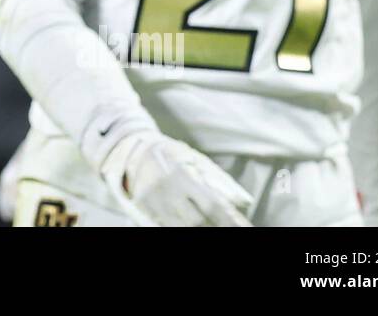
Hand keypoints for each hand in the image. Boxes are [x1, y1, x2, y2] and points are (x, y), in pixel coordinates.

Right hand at [99, 130, 252, 226]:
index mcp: (183, 175)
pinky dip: (180, 227)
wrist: (133, 149)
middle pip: (197, 221)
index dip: (231, 220)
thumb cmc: (171, 154)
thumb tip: (242, 202)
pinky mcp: (144, 210)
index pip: (213, 206)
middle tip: (231, 227)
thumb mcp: (196, 159)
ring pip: (181, 227)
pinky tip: (193, 224)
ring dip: (200, 228)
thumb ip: (219, 180)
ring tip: (213, 226)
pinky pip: (164, 225)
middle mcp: (167, 190)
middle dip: (216, 227)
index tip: (245, 225)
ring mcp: (154, 202)